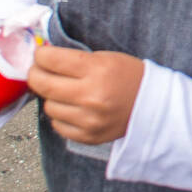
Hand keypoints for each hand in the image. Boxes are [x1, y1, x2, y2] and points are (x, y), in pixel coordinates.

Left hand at [26, 44, 144, 144]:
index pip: (50, 60)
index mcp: (97, 70)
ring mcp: (89, 119)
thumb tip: (42, 60)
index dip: (41, 55)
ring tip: (68, 93)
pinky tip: (75, 109)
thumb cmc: (131, 78)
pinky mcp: (88, 136)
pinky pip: (57, 125)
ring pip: (48, 106)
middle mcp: (91, 95)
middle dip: (36, 74)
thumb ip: (74, 59)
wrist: (155, 106)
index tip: (42, 55)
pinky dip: (62, 116)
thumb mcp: (107, 58)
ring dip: (53, 97)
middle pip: (42, 84)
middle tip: (40, 72)